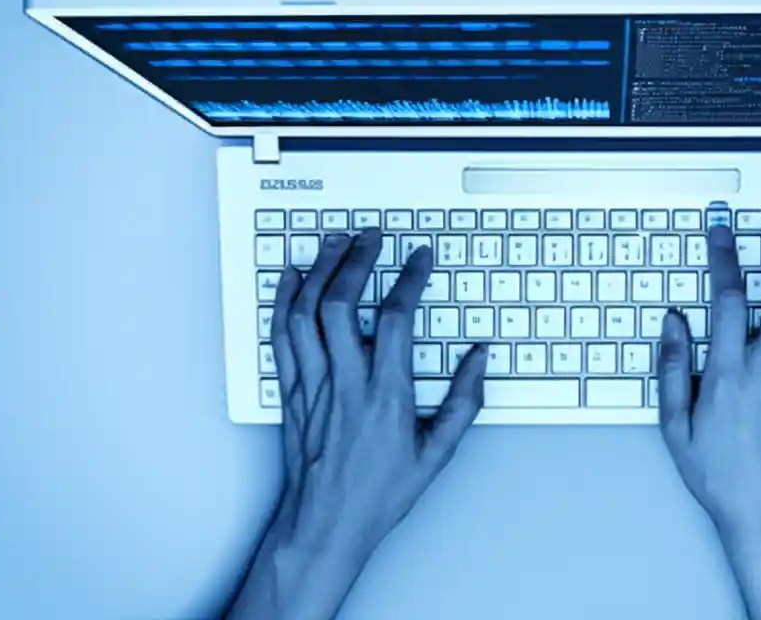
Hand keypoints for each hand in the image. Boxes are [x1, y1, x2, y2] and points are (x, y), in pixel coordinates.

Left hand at [225, 230, 486, 619]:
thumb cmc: (379, 494)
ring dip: (319, 271)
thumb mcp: (438, 453)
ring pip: (306, 314)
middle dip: (356, 261)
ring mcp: (312, 387)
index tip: (419, 258)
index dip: (409, 279)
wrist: (325, 524)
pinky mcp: (290, 393)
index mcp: (385, 396)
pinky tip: (292, 278)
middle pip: (342, 305)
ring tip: (334, 242)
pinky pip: (280, 337)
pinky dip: (284, 301)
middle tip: (371, 236)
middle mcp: (345, 385)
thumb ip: (463, 401)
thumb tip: (479, 358)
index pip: (395, 320)